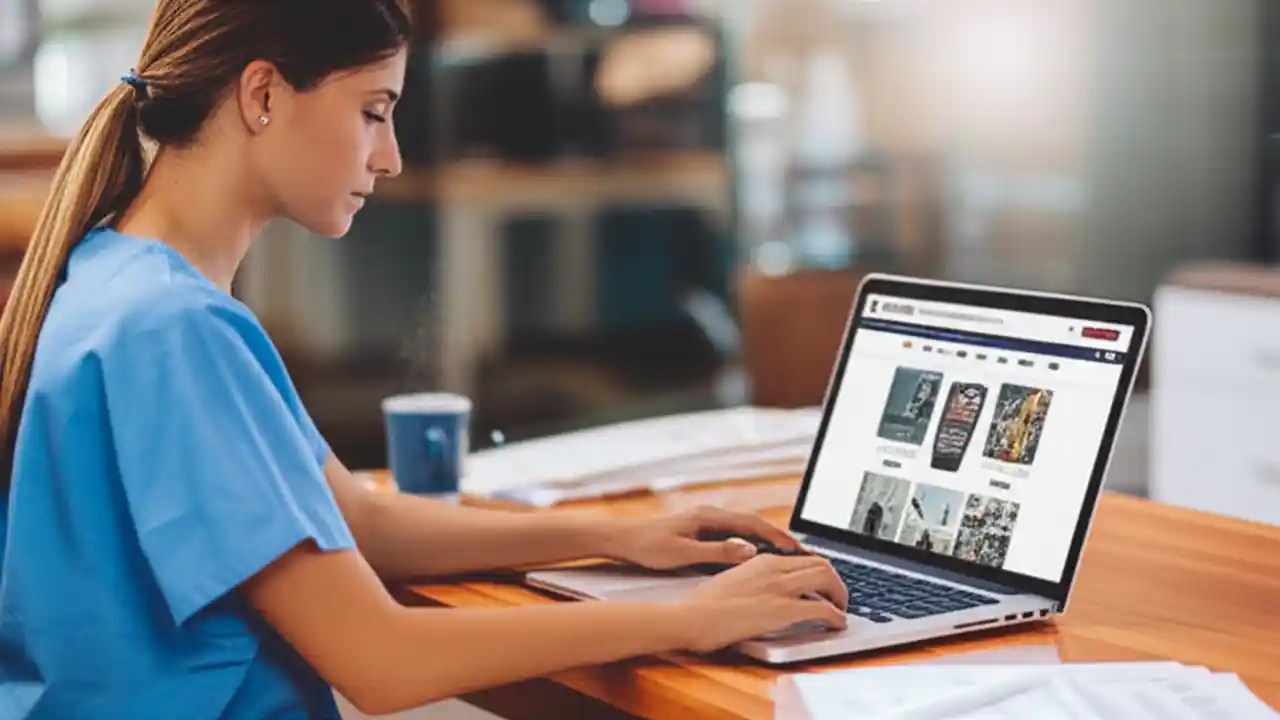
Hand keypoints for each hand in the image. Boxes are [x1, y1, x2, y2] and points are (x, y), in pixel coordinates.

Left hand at [606, 505, 802, 570]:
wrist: (619, 538)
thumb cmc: (646, 546)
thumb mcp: (682, 553)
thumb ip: (717, 552)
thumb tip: (749, 550)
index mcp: (708, 516)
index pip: (752, 524)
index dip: (777, 536)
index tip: (797, 548)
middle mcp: (708, 514)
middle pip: (751, 523)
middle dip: (777, 537)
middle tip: (799, 552)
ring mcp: (703, 520)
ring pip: (742, 528)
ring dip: (764, 539)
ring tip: (784, 554)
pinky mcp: (697, 528)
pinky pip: (731, 532)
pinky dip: (748, 541)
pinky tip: (753, 554)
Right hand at [679, 554, 848, 652]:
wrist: (691, 618)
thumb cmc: (701, 606)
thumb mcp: (729, 581)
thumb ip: (750, 580)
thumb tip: (761, 591)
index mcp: (760, 561)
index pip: (802, 557)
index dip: (819, 571)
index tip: (823, 584)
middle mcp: (774, 568)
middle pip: (821, 563)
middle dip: (836, 580)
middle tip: (837, 597)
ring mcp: (779, 587)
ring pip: (827, 578)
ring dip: (840, 594)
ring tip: (840, 609)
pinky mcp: (783, 609)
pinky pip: (823, 609)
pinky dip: (836, 616)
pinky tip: (837, 624)